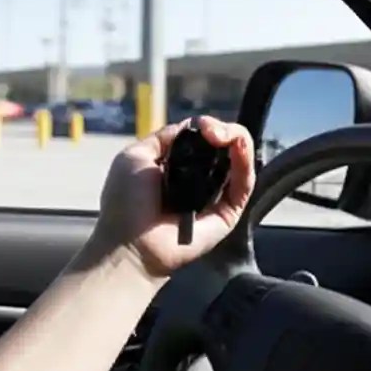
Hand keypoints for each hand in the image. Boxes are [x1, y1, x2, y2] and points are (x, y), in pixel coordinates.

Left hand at [93, 116, 255, 278]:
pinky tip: (239, 147)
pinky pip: (243, 187)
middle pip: (224, 149)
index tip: (203, 127)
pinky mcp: (227, 215)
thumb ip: (164, 138)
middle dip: (226, 132)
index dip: (206, 128)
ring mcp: (214, 198)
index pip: (203, 140)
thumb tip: (193, 126)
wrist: (128, 245)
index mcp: (176, 167)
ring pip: (238, 164)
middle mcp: (197, 181)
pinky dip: (245, 164)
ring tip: (229, 136)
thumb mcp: (136, 157)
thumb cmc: (125, 204)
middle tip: (216, 132)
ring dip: (239, 142)